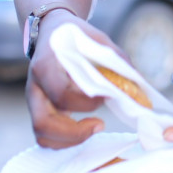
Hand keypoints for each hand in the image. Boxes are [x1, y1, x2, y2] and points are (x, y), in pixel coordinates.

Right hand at [27, 11, 125, 148]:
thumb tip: (138, 87)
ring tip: (93, 129)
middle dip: (75, 133)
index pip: (61, 94)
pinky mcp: (38, 110)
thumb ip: (116, 60)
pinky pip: (45, 136)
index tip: (104, 97)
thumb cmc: (74, 36)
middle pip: (43, 123)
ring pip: (42, 135)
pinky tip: (84, 130)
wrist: (50, 31)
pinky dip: (65, 141)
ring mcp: (34, 101)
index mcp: (46, 65)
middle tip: (100, 125)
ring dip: (70, 141)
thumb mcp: (96, 39)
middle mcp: (34, 86)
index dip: (85, 103)